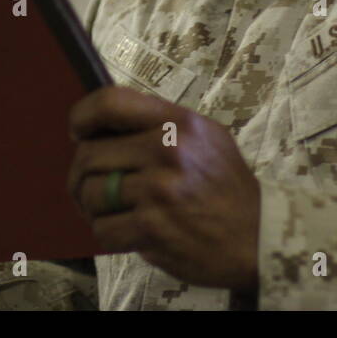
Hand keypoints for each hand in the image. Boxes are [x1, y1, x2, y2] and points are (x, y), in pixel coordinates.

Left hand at [66, 86, 259, 290]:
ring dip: (92, 208)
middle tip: (88, 186)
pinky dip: (108, 233)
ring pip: (90, 194)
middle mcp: (167, 150)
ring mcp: (159, 190)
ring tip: (111, 211)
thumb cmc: (226, 186)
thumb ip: (159, 124)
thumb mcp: (205, 136)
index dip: (82, 116)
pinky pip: (102, 229)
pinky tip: (127, 231)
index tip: (77, 132)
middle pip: (89, 155)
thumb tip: (103, 123)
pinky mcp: (152, 228)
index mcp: (178, 122)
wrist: (259, 235)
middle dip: (80, 175)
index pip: (111, 102)